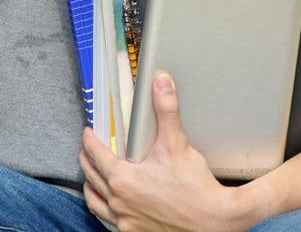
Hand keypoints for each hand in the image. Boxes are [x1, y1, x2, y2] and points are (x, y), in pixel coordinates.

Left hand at [79, 73, 240, 231]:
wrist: (213, 222)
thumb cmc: (195, 189)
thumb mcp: (177, 143)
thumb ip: (166, 109)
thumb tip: (161, 82)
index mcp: (123, 180)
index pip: (96, 155)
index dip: (89, 140)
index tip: (87, 132)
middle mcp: (119, 203)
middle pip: (92, 177)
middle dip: (87, 159)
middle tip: (88, 148)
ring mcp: (126, 221)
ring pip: (96, 202)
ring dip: (92, 186)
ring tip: (93, 176)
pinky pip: (109, 220)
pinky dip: (105, 207)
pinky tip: (112, 203)